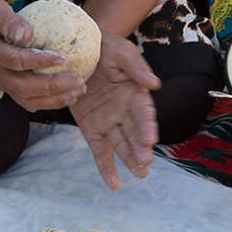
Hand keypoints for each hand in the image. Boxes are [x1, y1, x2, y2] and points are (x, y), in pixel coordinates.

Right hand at [0, 0, 85, 111]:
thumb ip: (8, 20)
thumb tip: (27, 34)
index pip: (16, 61)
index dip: (40, 61)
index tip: (64, 57)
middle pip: (24, 86)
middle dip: (53, 86)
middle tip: (78, 81)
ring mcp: (0, 82)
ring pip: (27, 99)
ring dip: (54, 99)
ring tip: (78, 92)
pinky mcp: (8, 86)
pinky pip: (29, 100)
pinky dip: (49, 101)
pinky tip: (68, 95)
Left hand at [68, 31, 161, 190]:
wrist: (78, 47)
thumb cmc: (105, 47)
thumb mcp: (121, 52)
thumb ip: (136, 68)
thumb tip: (153, 84)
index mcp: (135, 93)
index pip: (144, 112)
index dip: (147, 125)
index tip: (150, 138)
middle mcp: (124, 110)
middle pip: (135, 132)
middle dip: (140, 147)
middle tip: (145, 162)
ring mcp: (108, 121)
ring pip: (121, 144)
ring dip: (129, 160)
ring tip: (139, 174)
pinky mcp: (90, 127)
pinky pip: (99, 150)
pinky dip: (106, 167)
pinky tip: (114, 183)